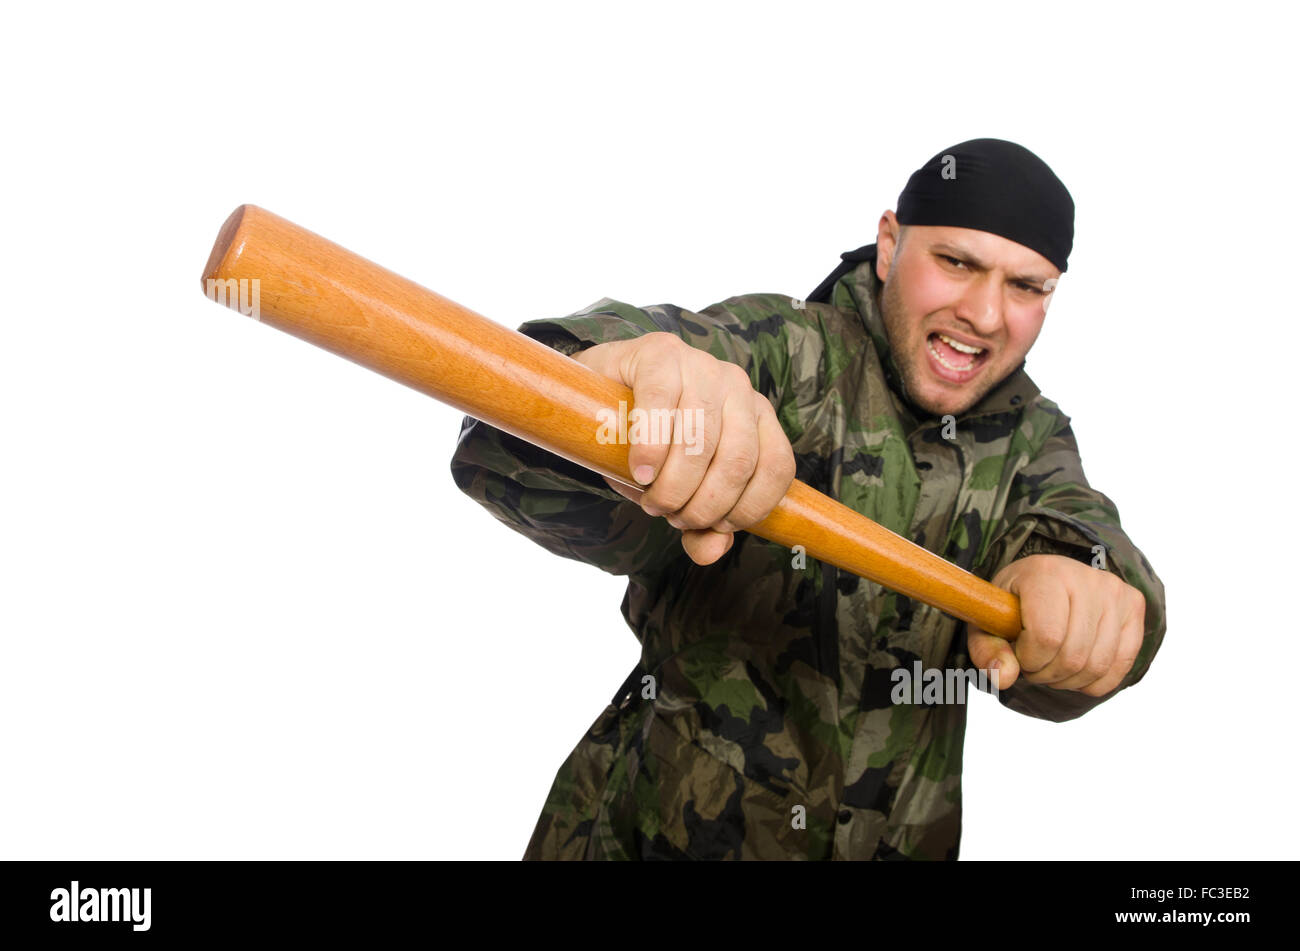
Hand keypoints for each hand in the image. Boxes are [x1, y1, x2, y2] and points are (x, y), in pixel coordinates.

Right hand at [572, 333, 795, 565]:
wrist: (596, 394)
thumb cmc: (646, 444)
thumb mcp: (678, 489)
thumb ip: (701, 524)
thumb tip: (714, 551)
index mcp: (756, 415)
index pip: (776, 467)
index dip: (747, 508)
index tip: (713, 525)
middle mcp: (738, 385)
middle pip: (738, 460)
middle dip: (703, 505)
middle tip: (670, 515)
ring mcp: (701, 364)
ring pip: (701, 438)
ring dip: (674, 484)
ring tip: (651, 498)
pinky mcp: (660, 351)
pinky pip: (663, 403)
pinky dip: (651, 446)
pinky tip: (640, 469)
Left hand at [965, 554, 1145, 697]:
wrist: (1042, 580)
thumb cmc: (1011, 604)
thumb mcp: (987, 622)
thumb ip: (987, 651)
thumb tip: (1004, 677)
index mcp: (1045, 573)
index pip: (1046, 637)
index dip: (1029, 659)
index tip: (1019, 653)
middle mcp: (1086, 577)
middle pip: (1073, 655)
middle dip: (1046, 674)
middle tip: (1034, 665)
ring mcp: (1114, 591)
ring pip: (1098, 665)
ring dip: (1069, 680)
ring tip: (1052, 665)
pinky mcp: (1134, 605)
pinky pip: (1121, 665)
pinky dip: (1095, 681)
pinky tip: (1075, 672)